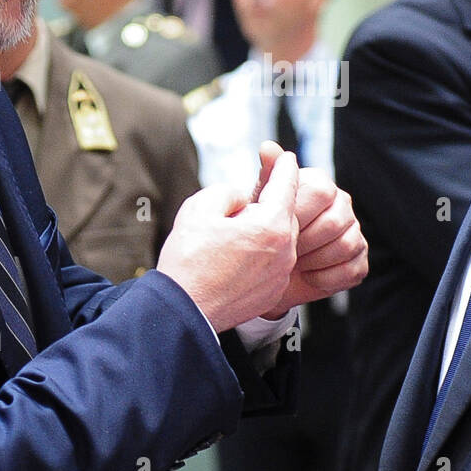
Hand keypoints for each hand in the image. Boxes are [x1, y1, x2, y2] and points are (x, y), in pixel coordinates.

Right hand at [158, 149, 298, 332]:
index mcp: (270, 226)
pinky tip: (236, 259)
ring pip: (280, 239)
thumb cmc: (189, 261)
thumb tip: (243, 200)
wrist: (184, 313)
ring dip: (264, 231)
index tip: (284, 157)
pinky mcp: (273, 291)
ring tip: (232, 236)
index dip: (284, 165)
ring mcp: (281, 274)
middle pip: (284, 213)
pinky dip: (262, 255)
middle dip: (269, 204)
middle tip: (242, 205)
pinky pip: (274, 263)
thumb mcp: (200, 209)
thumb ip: (229, 193)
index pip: (286, 184)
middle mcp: (284, 250)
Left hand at [252, 142, 367, 318]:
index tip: (277, 230)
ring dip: (314, 260)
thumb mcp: (260, 203)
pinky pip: (352, 270)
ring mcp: (354, 232)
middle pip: (336, 221)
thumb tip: (267, 146)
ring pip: (346, 245)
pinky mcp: (360, 261)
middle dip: (305, 241)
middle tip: (283, 252)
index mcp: (320, 184)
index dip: (299, 214)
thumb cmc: (264, 230)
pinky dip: (325, 278)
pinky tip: (308, 275)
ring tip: (294, 263)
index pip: (320, 191)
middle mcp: (343, 204)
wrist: (269, 272)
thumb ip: (268, 175)